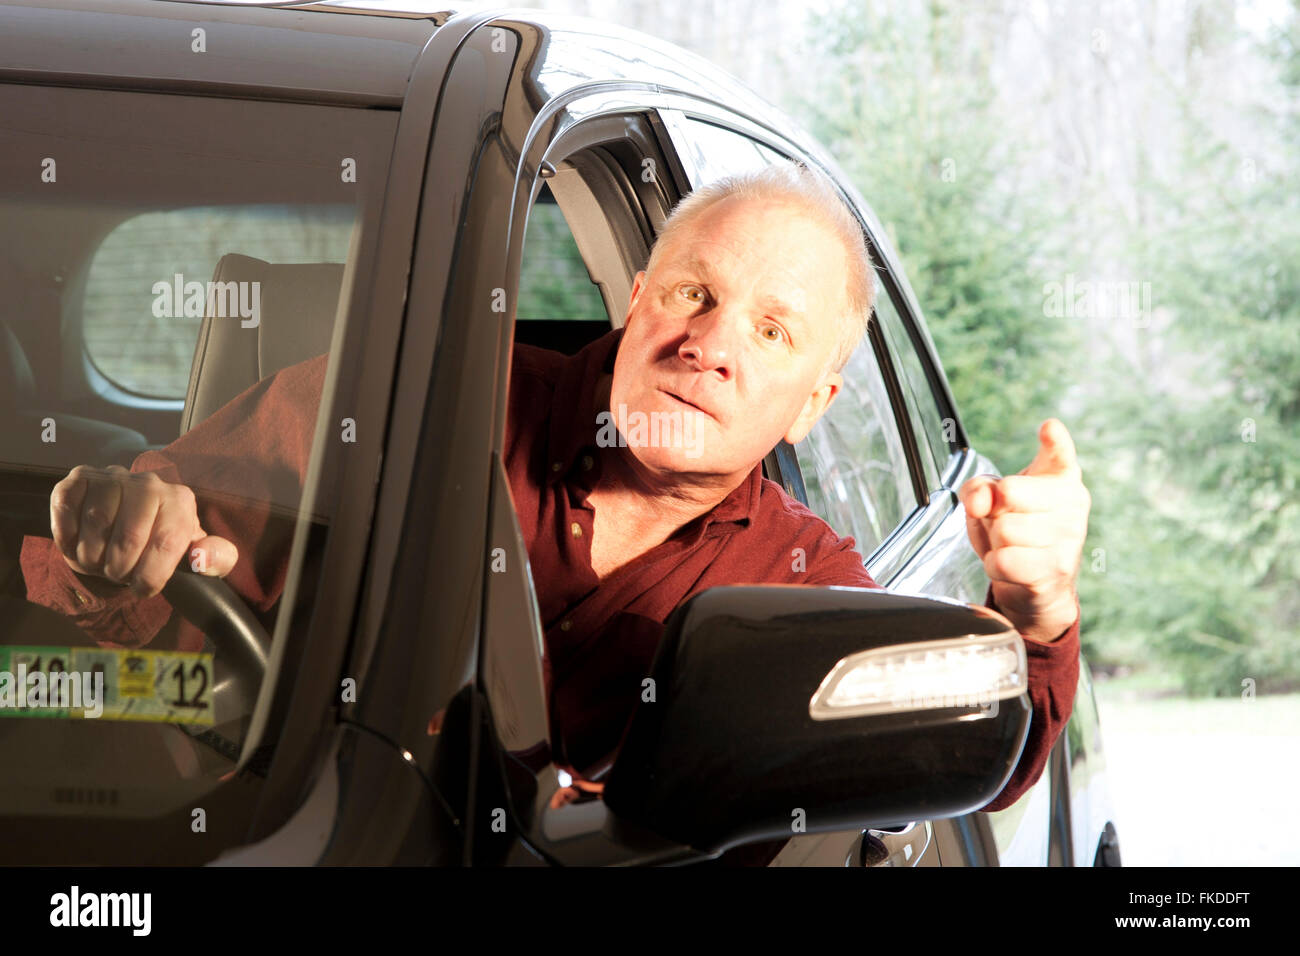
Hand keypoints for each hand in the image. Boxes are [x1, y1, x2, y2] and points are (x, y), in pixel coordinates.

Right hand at [50, 464, 237, 597]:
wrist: (126, 526)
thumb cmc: (163, 545)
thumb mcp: (198, 556)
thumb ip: (216, 558)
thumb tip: (201, 558)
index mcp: (180, 501)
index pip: (166, 543)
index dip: (150, 576)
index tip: (143, 588)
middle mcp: (147, 483)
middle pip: (128, 538)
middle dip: (120, 570)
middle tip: (118, 574)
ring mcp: (112, 477)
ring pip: (96, 525)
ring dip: (92, 557)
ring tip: (100, 561)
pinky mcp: (79, 480)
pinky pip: (66, 509)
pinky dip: (68, 537)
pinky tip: (79, 544)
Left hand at [958, 420, 1089, 642]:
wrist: (1037, 586)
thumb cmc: (1016, 531)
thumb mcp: (991, 502)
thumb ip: (978, 488)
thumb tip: (979, 501)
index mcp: (1060, 476)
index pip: (1059, 453)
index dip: (1054, 441)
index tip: (1049, 429)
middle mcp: (1073, 502)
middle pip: (1008, 492)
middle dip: (995, 511)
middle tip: (1008, 522)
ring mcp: (1070, 537)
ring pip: (1004, 528)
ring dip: (996, 542)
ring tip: (1013, 546)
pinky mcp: (1057, 568)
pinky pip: (1003, 559)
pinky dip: (995, 565)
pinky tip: (1012, 566)